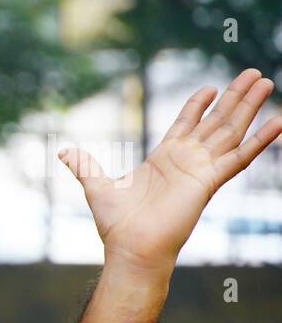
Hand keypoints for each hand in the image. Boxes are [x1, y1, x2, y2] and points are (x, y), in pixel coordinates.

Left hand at [58, 68, 281, 274]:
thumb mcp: (96, 186)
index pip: (186, 124)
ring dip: (249, 108)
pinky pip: (239, 157)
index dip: (198, 105)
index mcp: (163, 159)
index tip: (210, 86)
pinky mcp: (209, 181)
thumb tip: (63, 152)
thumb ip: (84, 165)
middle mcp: (186, 161)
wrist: (130, 248)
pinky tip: (279, 121)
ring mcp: (200, 169)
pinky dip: (260, 140)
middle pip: (215, 121)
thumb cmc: (115, 224)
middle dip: (234, 98)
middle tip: (252, 74)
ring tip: (266, 82)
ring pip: (231, 131)